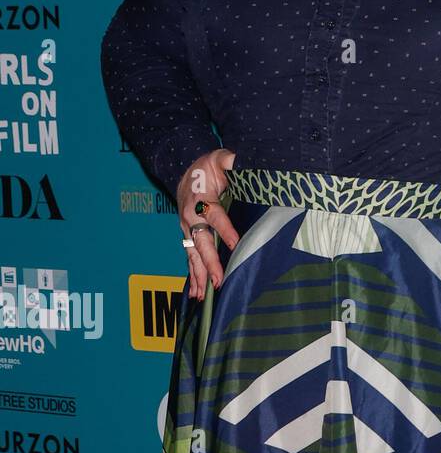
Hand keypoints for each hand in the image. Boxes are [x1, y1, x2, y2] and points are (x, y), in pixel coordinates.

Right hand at [176, 148, 239, 301]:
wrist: (187, 173)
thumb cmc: (208, 168)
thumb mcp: (220, 159)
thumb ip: (231, 161)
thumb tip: (241, 161)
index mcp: (201, 199)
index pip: (214, 216)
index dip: (224, 229)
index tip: (235, 243)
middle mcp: (190, 217)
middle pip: (201, 242)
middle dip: (209, 261)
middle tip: (218, 279)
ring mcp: (187, 229)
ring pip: (192, 254)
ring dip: (198, 275)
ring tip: (203, 294)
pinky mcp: (189, 236)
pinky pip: (190, 258)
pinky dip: (192, 276)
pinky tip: (196, 292)